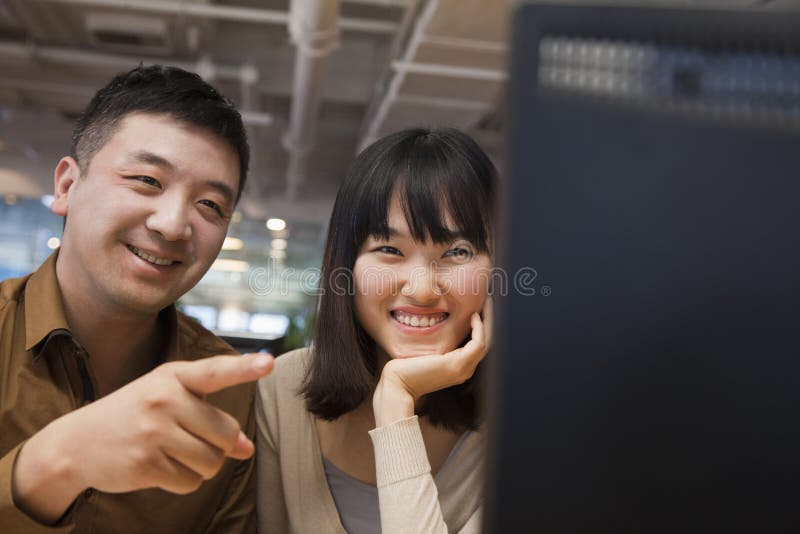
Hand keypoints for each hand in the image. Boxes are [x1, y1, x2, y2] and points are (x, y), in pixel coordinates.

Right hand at [12, 353, 272, 522]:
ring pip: (212, 463)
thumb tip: (246, 448)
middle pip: (226, 434)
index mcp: (173, 376)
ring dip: (201, 466)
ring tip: (173, 452)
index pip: (215, 371)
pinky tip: (160, 466)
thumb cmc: (136, 415)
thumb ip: (211, 418)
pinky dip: (183, 480)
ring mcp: (153, 431)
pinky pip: (190, 482)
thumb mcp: (171, 403)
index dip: (244, 368)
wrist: (77, 442)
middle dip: (219, 446)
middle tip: (191, 440)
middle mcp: (164, 399)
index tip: (269, 362)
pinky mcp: (145, 463)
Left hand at [373, 298, 491, 426]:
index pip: (478, 344)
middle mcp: (465, 370)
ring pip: (486, 342)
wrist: (398, 383)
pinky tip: (473, 315)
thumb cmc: (406, 367)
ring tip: (487, 303)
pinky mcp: (457, 364)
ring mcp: (463, 369)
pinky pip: (478, 344)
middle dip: (490, 320)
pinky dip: (479, 328)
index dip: (482, 325)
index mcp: (459, 367)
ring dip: (489, 321)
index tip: (479, 306)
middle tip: (489, 301)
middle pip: (487, 342)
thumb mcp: (426, 352)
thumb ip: (436, 342)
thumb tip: (436, 322)